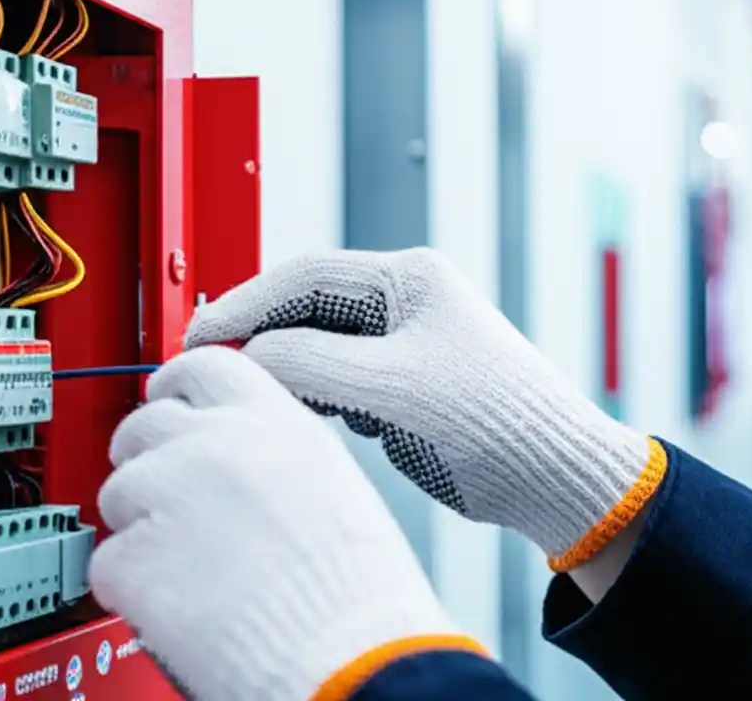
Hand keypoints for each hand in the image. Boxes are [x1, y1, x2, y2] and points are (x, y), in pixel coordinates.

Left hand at [89, 347, 484, 700]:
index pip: (200, 367)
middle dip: (150, 460)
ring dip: (140, 524)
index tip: (168, 401)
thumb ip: (275, 449)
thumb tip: (236, 449)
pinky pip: (108, 560)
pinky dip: (132, 587)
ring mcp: (166, 494)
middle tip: (170, 501)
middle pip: (144, 424)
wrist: (347, 658)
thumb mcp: (334, 481)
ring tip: (191, 567)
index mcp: (272, 420)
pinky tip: (181, 605)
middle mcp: (214, 442)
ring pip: (117, 491)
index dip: (177, 387)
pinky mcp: (133, 557)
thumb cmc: (357, 593)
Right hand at [186, 248, 665, 576]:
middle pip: (304, 308)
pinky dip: (310, 396)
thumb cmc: (497, 418)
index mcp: (408, 280)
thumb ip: (317, 364)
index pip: (304, 277)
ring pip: (315, 346)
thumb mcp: (396, 386)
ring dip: (281, 369)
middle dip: (258, 335)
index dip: (246, 303)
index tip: (201, 335)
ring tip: (250, 394)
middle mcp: (402, 304)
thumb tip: (252, 354)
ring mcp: (399, 346)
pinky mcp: (397, 388)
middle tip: (209, 365)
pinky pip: (333, 381)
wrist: (550, 474)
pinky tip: (303, 416)